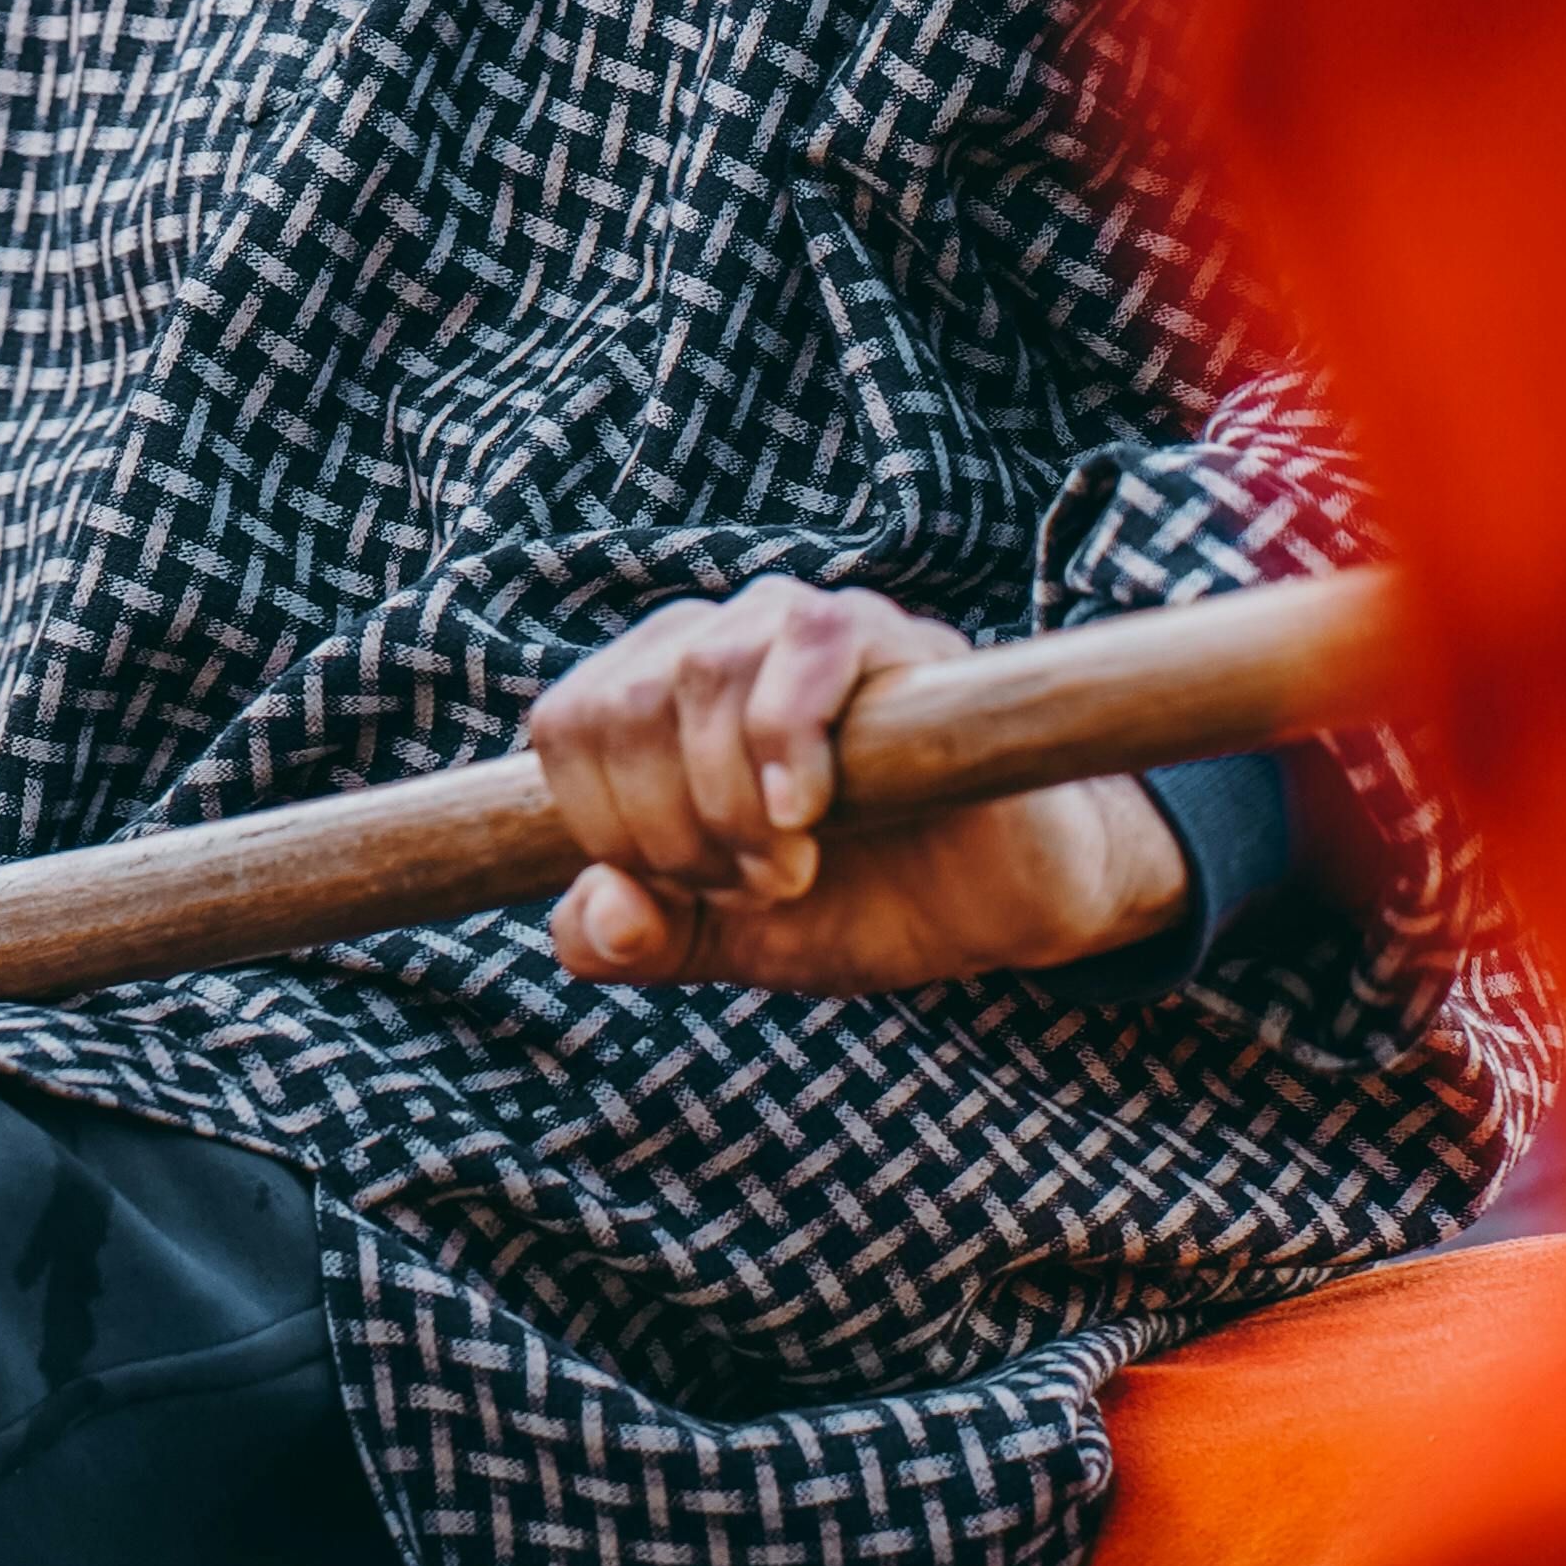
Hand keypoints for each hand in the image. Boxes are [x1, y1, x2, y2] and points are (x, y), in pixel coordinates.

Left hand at [530, 578, 1189, 994]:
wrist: (1000, 901)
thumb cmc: (857, 899)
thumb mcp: (721, 939)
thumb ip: (631, 938)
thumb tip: (594, 915)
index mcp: (652, 693)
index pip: (565, 727)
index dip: (608, 830)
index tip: (691, 894)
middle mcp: (716, 638)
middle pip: (617, 707)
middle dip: (669, 831)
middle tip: (753, 887)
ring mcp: (801, 625)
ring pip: (698, 671)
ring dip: (726, 803)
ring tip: (789, 867)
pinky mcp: (893, 636)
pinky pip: (808, 640)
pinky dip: (786, 736)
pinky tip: (804, 813)